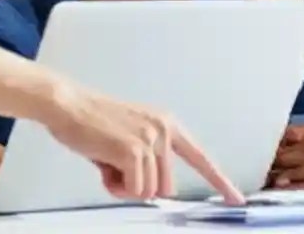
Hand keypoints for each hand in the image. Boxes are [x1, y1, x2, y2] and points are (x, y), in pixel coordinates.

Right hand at [40, 85, 244, 204]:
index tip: (236, 199)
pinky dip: (115, 187)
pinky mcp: (134, 150)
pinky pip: (134, 190)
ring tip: (106, 161)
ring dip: (124, 186)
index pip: (200, 158)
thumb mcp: (129, 137)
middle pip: (166, 188)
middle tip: (114, 167)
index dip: (219, 181)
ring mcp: (151, 140)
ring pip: (148, 192)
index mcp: (167, 125)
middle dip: (139, 186)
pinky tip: (103, 165)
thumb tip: (155, 191)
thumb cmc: (92, 123)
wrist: (67, 105)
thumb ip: (149, 159)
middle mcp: (164, 130)